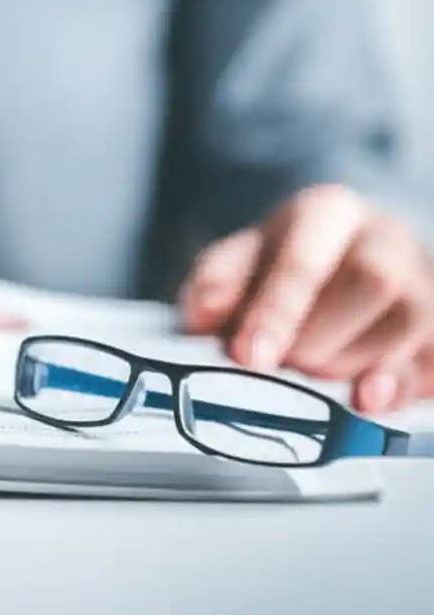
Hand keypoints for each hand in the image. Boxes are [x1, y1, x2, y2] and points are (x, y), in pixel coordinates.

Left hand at [179, 184, 433, 413]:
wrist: (337, 264)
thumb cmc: (280, 266)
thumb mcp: (237, 263)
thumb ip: (216, 284)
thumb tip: (203, 314)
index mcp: (327, 212)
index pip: (306, 261)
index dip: (277, 313)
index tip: (249, 358)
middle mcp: (385, 237)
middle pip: (374, 282)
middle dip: (320, 338)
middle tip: (286, 365)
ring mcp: (423, 279)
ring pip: (412, 322)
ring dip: (356, 364)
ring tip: (317, 378)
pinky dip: (400, 388)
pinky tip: (368, 402)